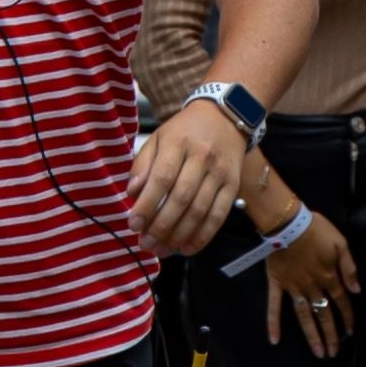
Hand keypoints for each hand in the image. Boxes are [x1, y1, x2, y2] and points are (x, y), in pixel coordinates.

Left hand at [131, 94, 253, 257]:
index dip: (147, 204)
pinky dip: (203, 235)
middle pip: (181, 197)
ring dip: (179, 235)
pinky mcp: (233, 185)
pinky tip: (187, 248)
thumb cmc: (185, 131)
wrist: (225, 117)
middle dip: (161, 225)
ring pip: (200, 210)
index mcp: (178, 142)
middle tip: (146, 243)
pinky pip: (219, 215)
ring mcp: (220, 172)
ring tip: (161, 250)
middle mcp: (202, 157)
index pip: (162, 177)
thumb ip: (142, 165)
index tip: (133, 224)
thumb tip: (132, 194)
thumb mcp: (158, 138)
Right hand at [254, 200, 361, 340]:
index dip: (347, 317)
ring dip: (312, 335)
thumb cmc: (315, 229)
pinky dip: (273, 322)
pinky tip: (274, 339)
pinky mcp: (277, 284)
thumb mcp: (340, 243)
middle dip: (331, 334)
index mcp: (328, 277)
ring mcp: (293, 288)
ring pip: (304, 316)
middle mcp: (312, 287)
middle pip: (324, 314)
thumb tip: (357, 290)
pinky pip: (274, 306)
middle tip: (334, 353)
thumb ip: (349, 268)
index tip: (351, 332)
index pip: (341, 301)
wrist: (287, 222)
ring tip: (318, 353)